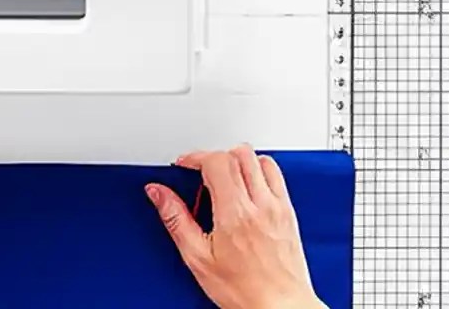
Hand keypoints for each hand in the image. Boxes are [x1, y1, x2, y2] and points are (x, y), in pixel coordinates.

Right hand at [146, 145, 324, 308]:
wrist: (279, 306)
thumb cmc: (244, 291)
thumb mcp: (198, 258)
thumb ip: (176, 219)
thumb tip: (159, 194)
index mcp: (235, 214)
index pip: (217, 161)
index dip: (196, 157)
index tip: (185, 165)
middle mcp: (261, 205)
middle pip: (239, 154)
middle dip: (215, 156)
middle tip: (200, 173)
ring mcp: (278, 206)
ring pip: (260, 160)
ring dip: (238, 161)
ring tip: (223, 180)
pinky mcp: (289, 212)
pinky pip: (276, 176)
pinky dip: (259, 171)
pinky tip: (247, 189)